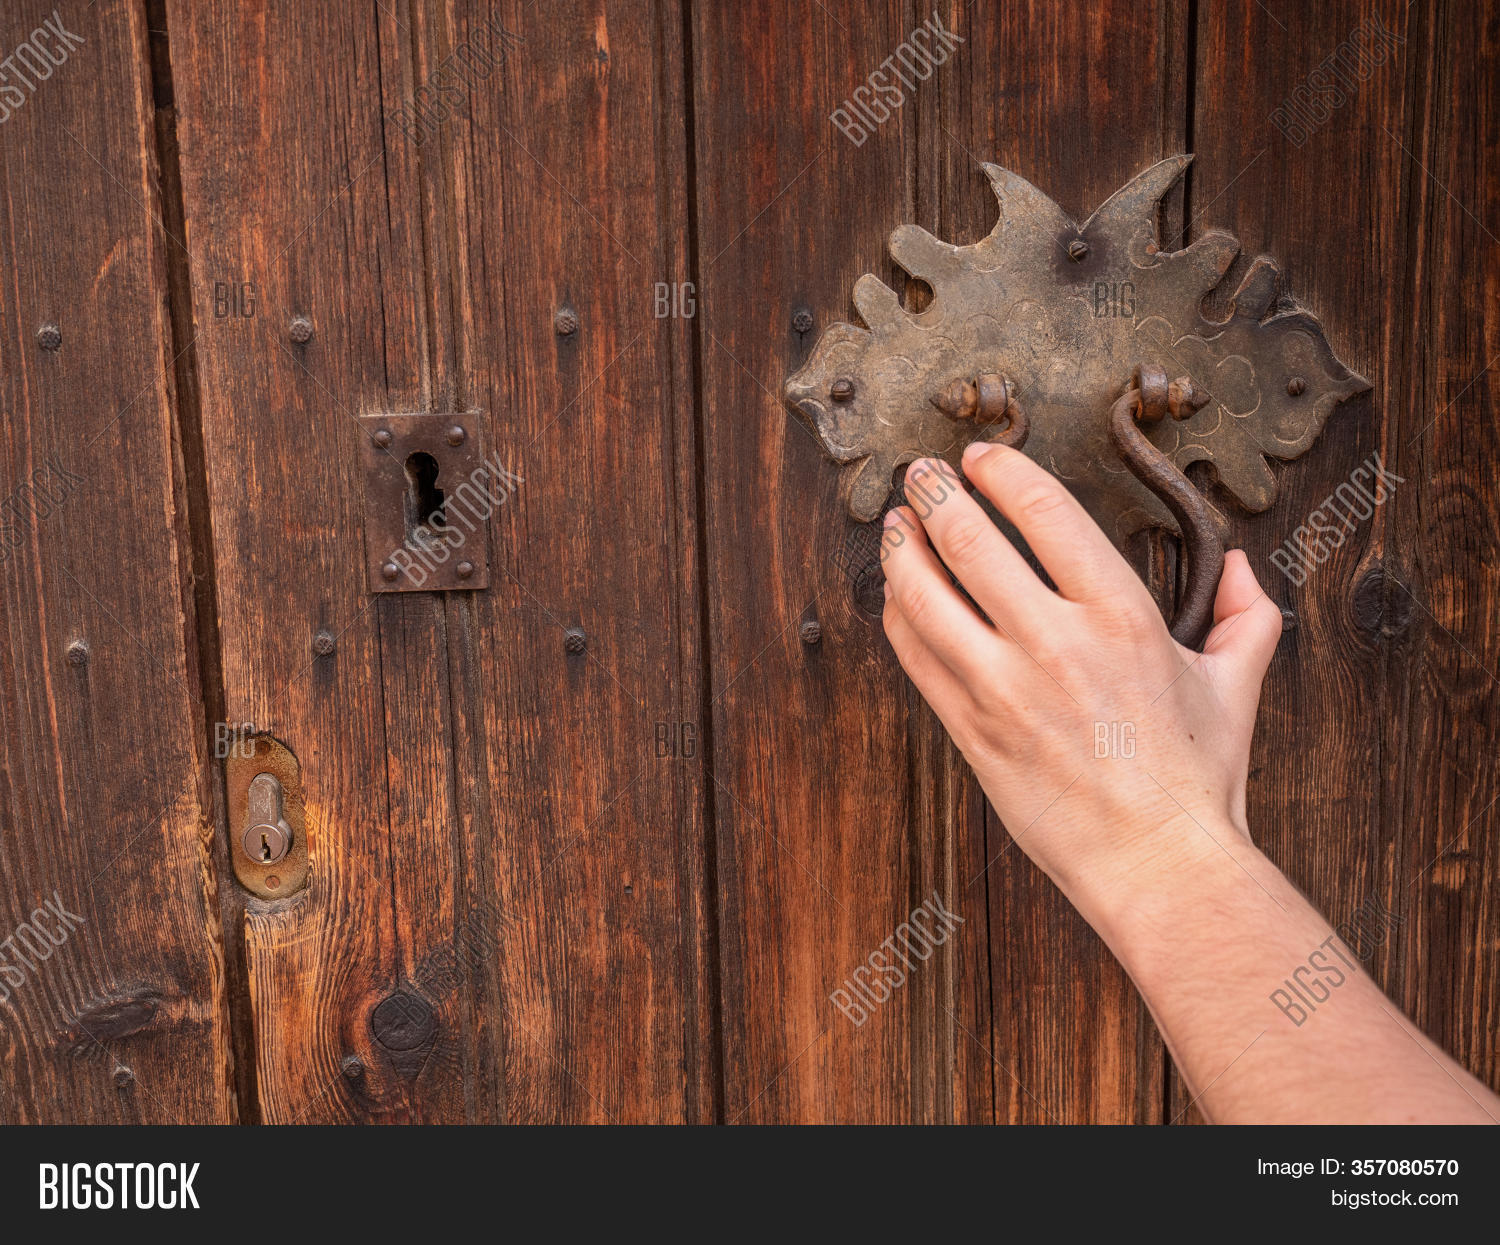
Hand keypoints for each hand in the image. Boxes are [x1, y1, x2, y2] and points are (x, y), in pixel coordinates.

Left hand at [880, 444, 1284, 917]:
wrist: (1157, 866)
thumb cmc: (1197, 780)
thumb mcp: (1236, 685)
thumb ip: (1245, 614)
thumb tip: (1239, 563)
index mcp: (1120, 616)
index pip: (1044, 510)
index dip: (1002, 470)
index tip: (982, 456)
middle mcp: (1054, 643)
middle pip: (968, 540)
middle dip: (932, 493)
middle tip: (919, 473)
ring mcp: (1002, 689)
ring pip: (924, 595)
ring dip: (901, 548)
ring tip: (896, 523)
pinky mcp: (970, 731)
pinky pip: (915, 655)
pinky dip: (898, 614)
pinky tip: (898, 593)